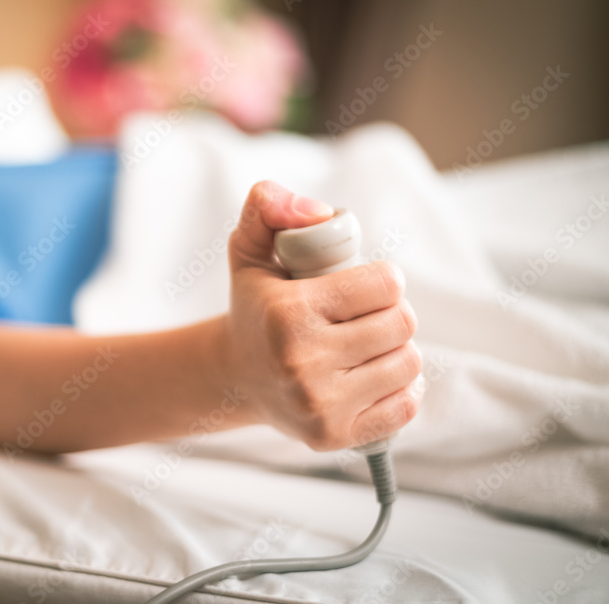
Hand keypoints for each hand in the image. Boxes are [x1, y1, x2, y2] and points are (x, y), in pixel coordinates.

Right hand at [221, 180, 422, 450]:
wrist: (235, 375)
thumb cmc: (255, 307)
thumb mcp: (251, 247)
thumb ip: (270, 207)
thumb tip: (320, 213)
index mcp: (286, 314)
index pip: (386, 285)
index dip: (381, 279)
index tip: (361, 285)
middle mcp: (301, 363)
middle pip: (402, 324)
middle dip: (389, 312)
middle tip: (362, 315)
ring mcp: (318, 405)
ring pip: (409, 364)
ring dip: (395, 349)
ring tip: (365, 344)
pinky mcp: (334, 436)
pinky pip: (406, 407)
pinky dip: (399, 388)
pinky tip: (371, 376)